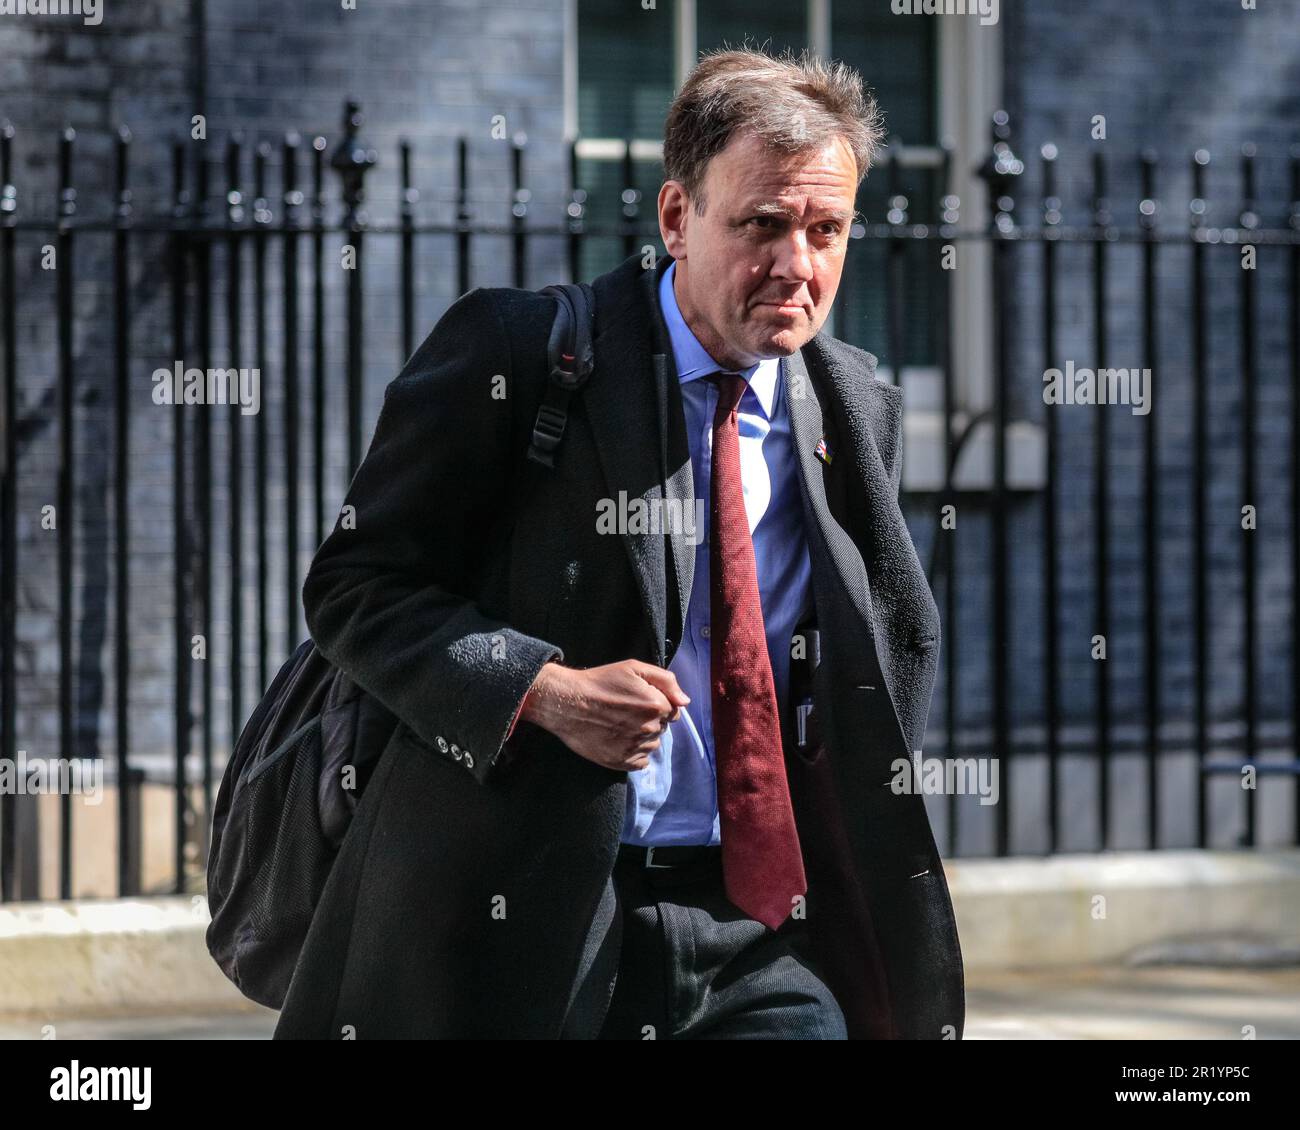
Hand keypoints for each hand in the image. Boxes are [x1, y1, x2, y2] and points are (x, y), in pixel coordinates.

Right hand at [520, 659, 689, 771]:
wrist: (567, 702)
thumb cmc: (600, 681)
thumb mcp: (634, 668)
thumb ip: (666, 681)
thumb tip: (685, 701)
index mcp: (657, 705)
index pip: (673, 711)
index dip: (658, 704)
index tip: (640, 700)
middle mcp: (649, 728)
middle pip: (662, 728)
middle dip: (650, 720)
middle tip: (626, 711)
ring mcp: (636, 747)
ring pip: (652, 744)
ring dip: (643, 737)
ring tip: (620, 724)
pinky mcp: (622, 762)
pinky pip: (641, 761)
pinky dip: (634, 753)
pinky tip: (619, 740)